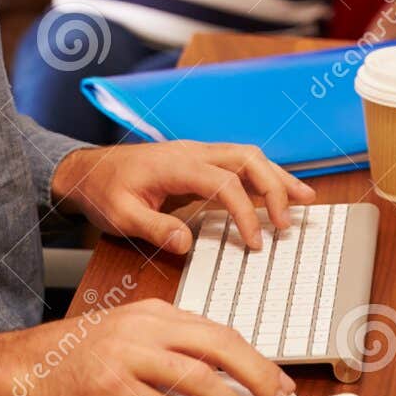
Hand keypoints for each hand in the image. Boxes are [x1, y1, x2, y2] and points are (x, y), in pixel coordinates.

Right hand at [0, 299, 297, 395]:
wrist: (22, 365)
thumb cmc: (74, 355)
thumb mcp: (127, 336)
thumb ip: (169, 348)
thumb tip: (219, 376)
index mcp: (154, 313)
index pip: (218, 331)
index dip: (255, 358)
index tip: (278, 383)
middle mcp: (145, 327)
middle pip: (219, 345)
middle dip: (258, 375)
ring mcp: (128, 355)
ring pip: (198, 375)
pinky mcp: (111, 386)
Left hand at [52, 138, 314, 254]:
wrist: (90, 170)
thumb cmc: (105, 190)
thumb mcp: (120, 215)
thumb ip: (153, 228)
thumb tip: (187, 244)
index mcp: (177, 164)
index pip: (225, 184)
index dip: (246, 213)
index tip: (255, 244)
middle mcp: (194, 152)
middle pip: (247, 160)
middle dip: (274, 188)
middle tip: (288, 223)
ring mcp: (199, 153)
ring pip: (249, 156)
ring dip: (277, 178)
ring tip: (305, 200)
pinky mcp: (201, 161)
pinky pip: (239, 164)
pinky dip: (264, 177)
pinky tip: (280, 193)